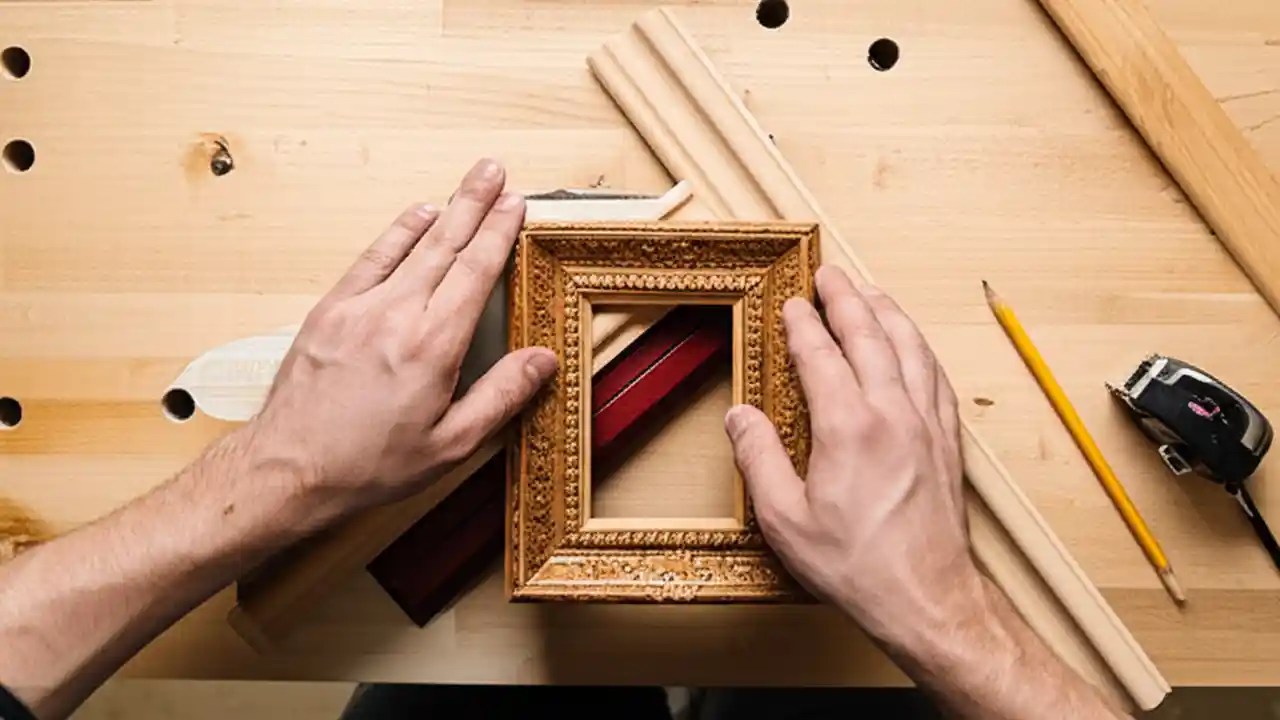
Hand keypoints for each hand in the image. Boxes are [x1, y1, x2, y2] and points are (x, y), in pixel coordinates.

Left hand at [248, 158, 555, 521]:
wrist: (288, 469)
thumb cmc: (369, 464)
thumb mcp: (450, 444)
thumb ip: (501, 396)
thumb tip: (542, 359)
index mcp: (433, 346)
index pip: (475, 273)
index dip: (498, 234)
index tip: (516, 205)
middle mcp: (395, 316)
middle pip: (445, 245)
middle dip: (475, 204)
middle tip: (495, 170)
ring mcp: (358, 308)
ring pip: (409, 245)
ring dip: (442, 210)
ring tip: (466, 183)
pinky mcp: (329, 311)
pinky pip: (370, 259)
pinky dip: (396, 233)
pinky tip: (415, 217)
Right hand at [724, 265, 981, 651]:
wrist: (928, 599)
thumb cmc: (858, 566)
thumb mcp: (785, 520)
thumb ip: (758, 459)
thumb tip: (740, 416)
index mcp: (850, 427)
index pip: (822, 356)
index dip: (803, 325)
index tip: (791, 305)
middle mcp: (894, 414)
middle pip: (871, 335)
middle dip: (847, 298)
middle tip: (831, 274)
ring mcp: (927, 425)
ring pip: (911, 347)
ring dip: (888, 312)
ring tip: (870, 292)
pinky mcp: (948, 442)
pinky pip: (935, 375)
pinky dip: (919, 347)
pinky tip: (913, 345)